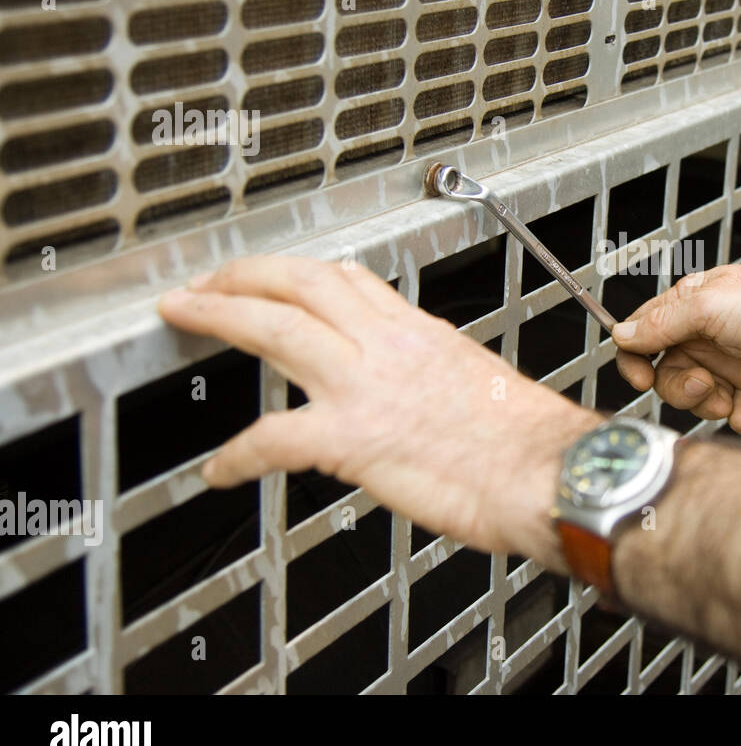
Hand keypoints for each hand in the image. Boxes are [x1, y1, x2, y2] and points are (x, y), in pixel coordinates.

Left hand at [157, 256, 600, 569]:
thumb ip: (440, 374)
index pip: (353, 281)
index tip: (282, 276)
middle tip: (210, 281)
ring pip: (276, 327)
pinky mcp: (353, 437)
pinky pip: (273, 437)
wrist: (549, 472)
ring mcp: (367, 386)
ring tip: (185, 314)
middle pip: (302, 283)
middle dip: (245, 274)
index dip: (304, 272)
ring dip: (219, 315)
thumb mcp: (484, 382)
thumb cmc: (530, 442)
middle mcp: (390, 346)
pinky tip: (220, 468)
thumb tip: (426, 388)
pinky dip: (238, 454)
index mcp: (422, 334)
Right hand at [612, 260, 740, 435]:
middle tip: (707, 385)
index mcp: (687, 311)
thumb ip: (661, 324)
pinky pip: (735, 413)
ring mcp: (730, 363)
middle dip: (683, 390)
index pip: (641, 338)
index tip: (641, 380)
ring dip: (712, 405)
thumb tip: (621, 335)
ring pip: (700, 400)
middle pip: (669, 377)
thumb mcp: (708, 308)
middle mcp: (704, 337)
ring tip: (734, 396)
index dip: (635, 362)